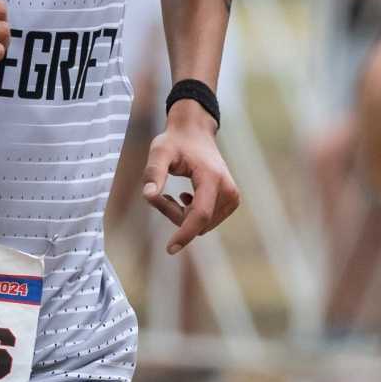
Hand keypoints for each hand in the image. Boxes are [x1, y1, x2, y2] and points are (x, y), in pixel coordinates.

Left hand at [142, 103, 241, 253]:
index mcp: (212, 178)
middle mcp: (228, 190)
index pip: (200, 214)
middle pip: (197, 221)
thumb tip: (148, 195)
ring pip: (201, 224)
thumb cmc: (176, 141)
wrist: (195, 133)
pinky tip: (183, 197)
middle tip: (158, 193)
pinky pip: (206, 221)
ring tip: (172, 193)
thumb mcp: (159, 152)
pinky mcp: (231, 201)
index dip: (185, 233)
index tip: (170, 249)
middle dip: (174, 213)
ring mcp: (232, 197)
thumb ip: (153, 173)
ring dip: (181, 214)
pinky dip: (190, 215)